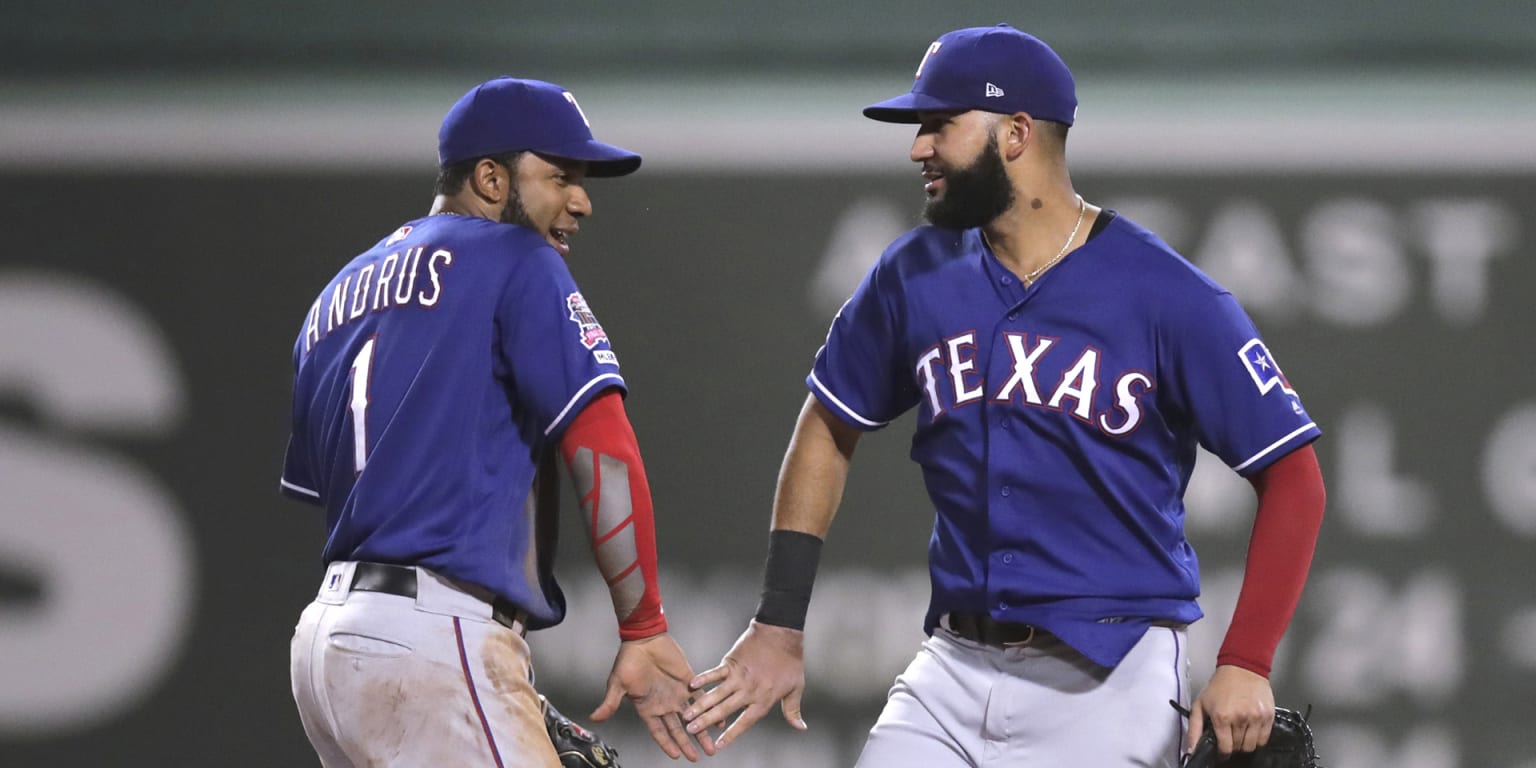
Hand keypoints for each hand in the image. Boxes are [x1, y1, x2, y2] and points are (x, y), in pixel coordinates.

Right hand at [590, 633, 716, 760]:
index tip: (676, 756)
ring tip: (711, 746)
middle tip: (698, 757)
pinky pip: (702, 697)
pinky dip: (711, 708)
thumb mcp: (618, 683)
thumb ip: (611, 703)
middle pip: (678, 729)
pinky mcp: (689, 680)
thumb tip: (595, 717)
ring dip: (702, 731)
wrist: (644, 638)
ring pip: (692, 717)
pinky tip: (719, 719)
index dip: (667, 744)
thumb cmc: (628, 660)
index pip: (659, 732)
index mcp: (648, 708)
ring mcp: (677, 693)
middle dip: (688, 744)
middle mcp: (664, 704)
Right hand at [683, 620, 806, 748]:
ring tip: (686, 714)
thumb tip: (800, 728)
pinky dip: (703, 678)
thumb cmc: (790, 661)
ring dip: (700, 704)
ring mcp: (738, 676)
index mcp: (764, 699)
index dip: (731, 734)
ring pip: (715, 694)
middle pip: (724, 710)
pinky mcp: (731, 662)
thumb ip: (793, 710)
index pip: (745, 722)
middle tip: (691, 731)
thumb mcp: (796, 688)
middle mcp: (748, 690)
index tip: (718, 746)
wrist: (781, 634)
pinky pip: (714, 672)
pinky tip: (691, 685)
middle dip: (706, 722)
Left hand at [1185, 664, 1274, 756]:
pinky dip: (1257, 739)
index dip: (1222, 752)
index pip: (1225, 748)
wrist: (1242, 668)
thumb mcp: (1200, 704)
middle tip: (1230, 736)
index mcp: (1222, 716)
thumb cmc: (1220, 685)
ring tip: (1240, 732)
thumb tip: (1191, 748)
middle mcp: (1240, 718)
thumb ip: (1194, 729)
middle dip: (1233, 745)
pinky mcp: (1268, 716)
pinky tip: (1250, 729)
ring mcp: (1256, 718)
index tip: (1222, 750)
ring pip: (1252, 746)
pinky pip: (1264, 739)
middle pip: (1239, 747)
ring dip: (1245, 743)